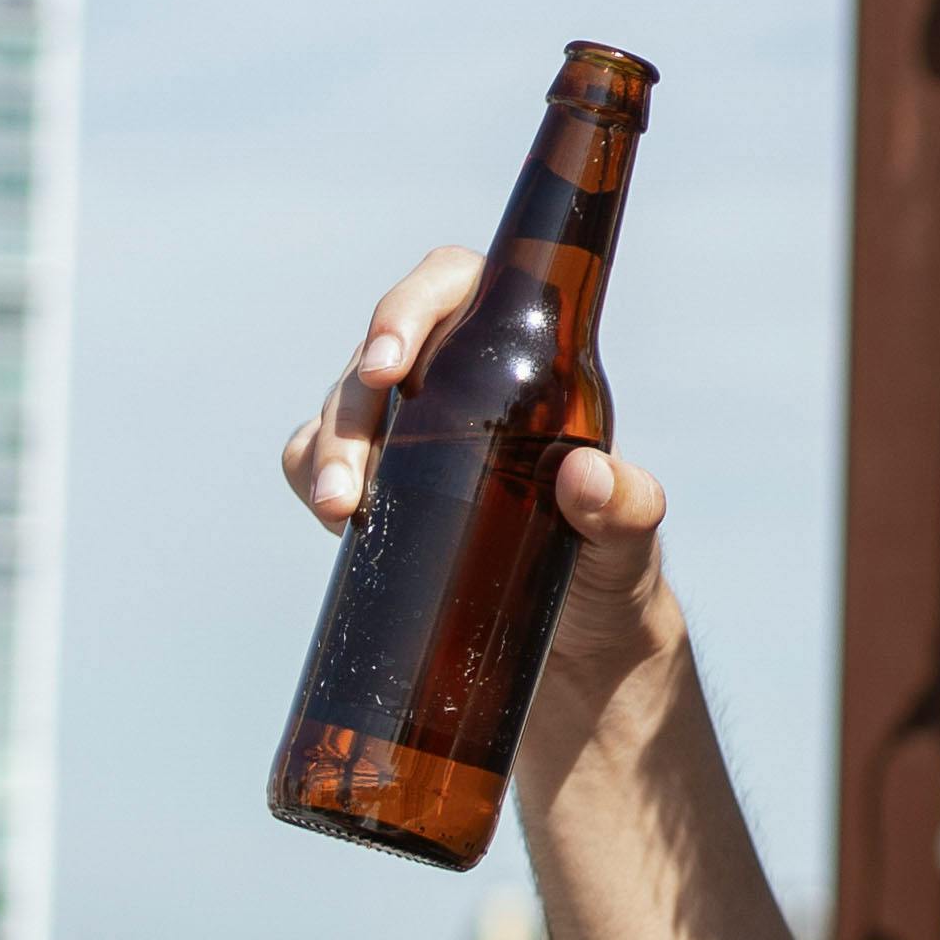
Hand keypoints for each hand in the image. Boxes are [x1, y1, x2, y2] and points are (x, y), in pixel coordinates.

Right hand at [281, 249, 674, 689]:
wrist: (581, 651)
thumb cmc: (613, 579)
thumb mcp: (630, 548)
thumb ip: (627, 511)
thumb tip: (585, 476)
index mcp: (523, 360)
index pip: (451, 289)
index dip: (407, 308)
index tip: (389, 367)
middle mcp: (457, 383)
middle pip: (376, 354)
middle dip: (352, 411)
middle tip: (351, 479)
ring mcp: (410, 434)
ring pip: (341, 407)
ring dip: (325, 450)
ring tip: (340, 511)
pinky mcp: (379, 488)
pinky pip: (316, 459)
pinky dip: (309, 478)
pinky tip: (337, 522)